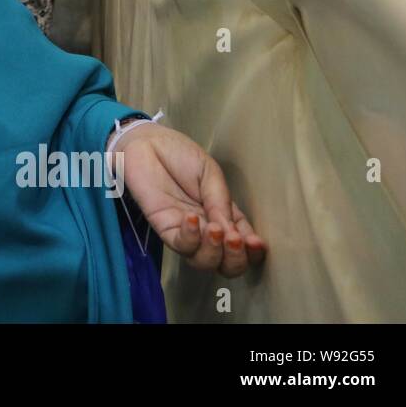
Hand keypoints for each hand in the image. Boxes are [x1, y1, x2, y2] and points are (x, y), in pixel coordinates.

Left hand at [114, 124, 266, 277]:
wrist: (148, 143)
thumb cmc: (180, 155)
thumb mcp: (210, 173)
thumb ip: (221, 201)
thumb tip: (232, 232)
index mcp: (226, 216)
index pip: (245, 244)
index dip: (253, 251)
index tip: (257, 242)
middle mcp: (208, 228)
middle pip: (226, 263)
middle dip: (236, 259)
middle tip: (235, 239)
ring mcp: (186, 231)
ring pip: (203, 261)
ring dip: (214, 252)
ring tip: (216, 229)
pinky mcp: (163, 228)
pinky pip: (180, 244)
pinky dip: (190, 237)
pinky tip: (191, 218)